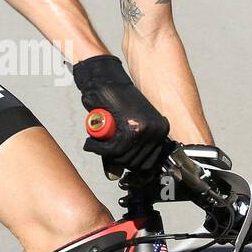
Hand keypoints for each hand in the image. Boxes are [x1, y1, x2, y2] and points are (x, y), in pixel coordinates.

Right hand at [73, 55, 169, 172]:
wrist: (105, 79)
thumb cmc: (113, 99)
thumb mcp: (126, 123)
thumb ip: (127, 146)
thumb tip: (117, 173)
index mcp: (159, 128)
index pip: (150, 162)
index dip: (131, 166)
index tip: (119, 164)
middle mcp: (156, 130)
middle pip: (137, 163)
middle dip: (116, 160)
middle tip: (102, 149)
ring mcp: (146, 129)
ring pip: (124, 158)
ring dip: (106, 154)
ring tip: (95, 143)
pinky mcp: (132, 127)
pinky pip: (115, 150)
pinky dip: (99, 149)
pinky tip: (92, 142)